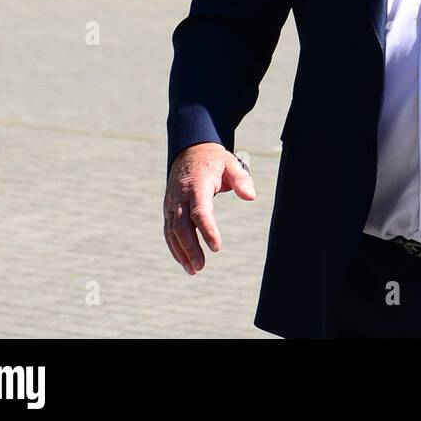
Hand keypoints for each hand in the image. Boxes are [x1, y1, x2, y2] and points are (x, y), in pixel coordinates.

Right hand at [163, 142, 255, 273]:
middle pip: (182, 226)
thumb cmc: (213, 160)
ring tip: (193, 270)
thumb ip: (241, 179)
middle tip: (201, 266)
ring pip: (172, 231)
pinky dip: (174, 246)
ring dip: (181, 252)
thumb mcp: (231, 163)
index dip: (207, 230)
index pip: (200, 211)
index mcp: (197, 185)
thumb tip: (251, 197)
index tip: (216, 247)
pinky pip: (168, 230)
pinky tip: (183, 261)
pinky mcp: (169, 208)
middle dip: (190, 248)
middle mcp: (180, 196)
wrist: (188, 150)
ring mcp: (172, 203)